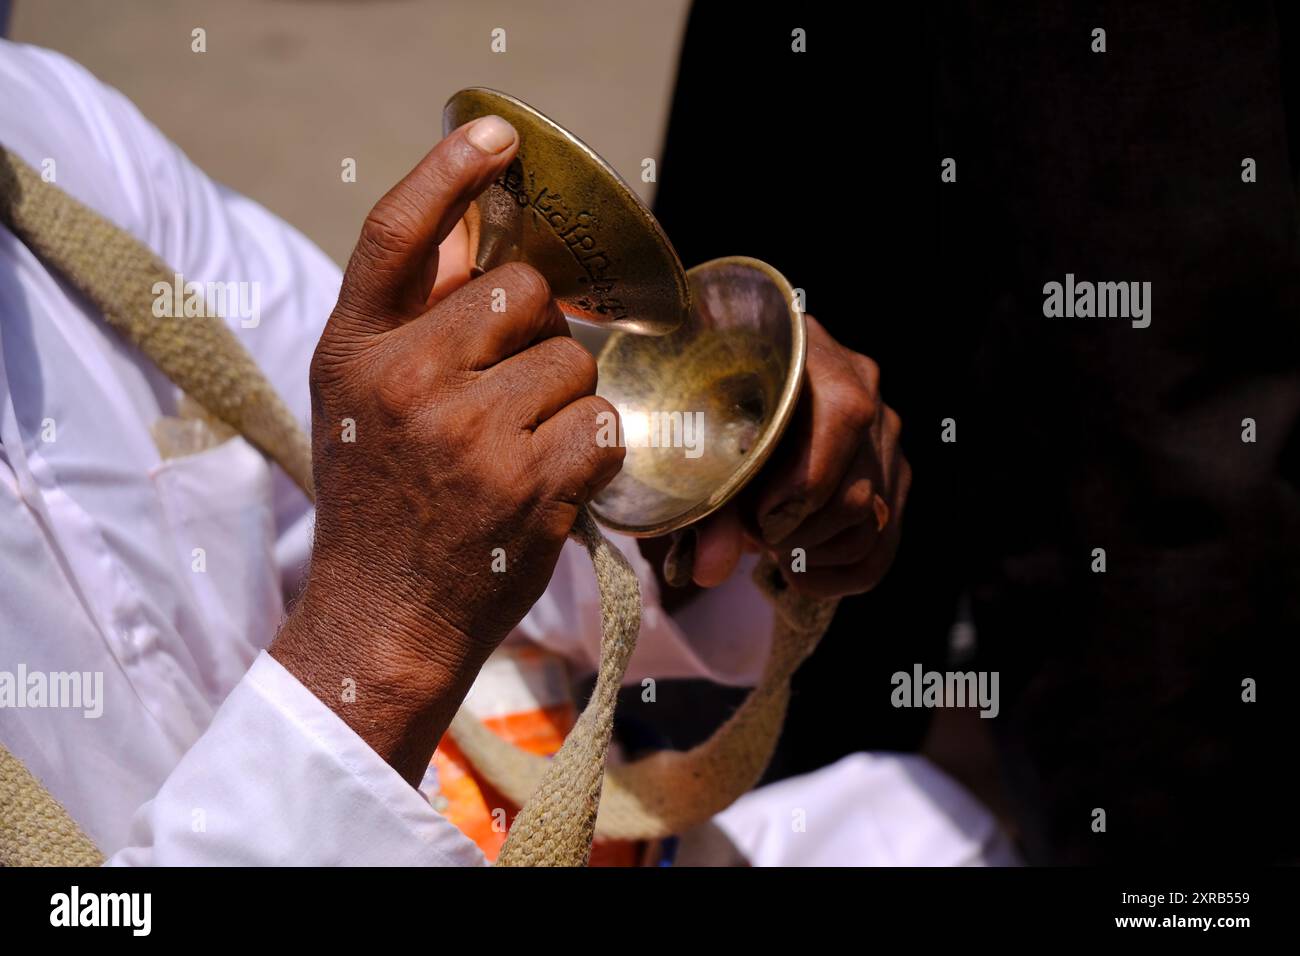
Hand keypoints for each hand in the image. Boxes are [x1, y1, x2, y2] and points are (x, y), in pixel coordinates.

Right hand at [271, 116, 623, 782]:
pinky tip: (554, 481)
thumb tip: (476, 235)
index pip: (395, 232)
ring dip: (566, 400)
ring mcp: (467, 430)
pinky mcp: (527, 481)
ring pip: (573, 358)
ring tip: (523, 450)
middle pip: (526, 292)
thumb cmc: (380, 505)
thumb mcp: (362, 405)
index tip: (494, 135)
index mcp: (354, 349)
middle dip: (540, 333)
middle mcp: (405, 377)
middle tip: (515, 391)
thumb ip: (412, 322)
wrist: (382, 620)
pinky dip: (594, 450)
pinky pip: (602, 420)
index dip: (448, 169)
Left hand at [684, 316, 909, 599]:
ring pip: (872, 526)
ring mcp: (886, 436)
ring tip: (773, 541)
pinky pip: (883, 546)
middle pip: (855, 496)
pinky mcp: (892, 474)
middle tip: (755, 532)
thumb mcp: (701, 447)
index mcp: (817, 359)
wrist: (733, 385)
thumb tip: (712, 569)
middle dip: (798, 534)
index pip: (841, 425)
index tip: (753, 517)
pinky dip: (839, 574)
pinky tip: (799, 568)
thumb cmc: (713, 410)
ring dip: (815, 553)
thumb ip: (709, 506)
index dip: (795, 492)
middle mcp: (866, 391)